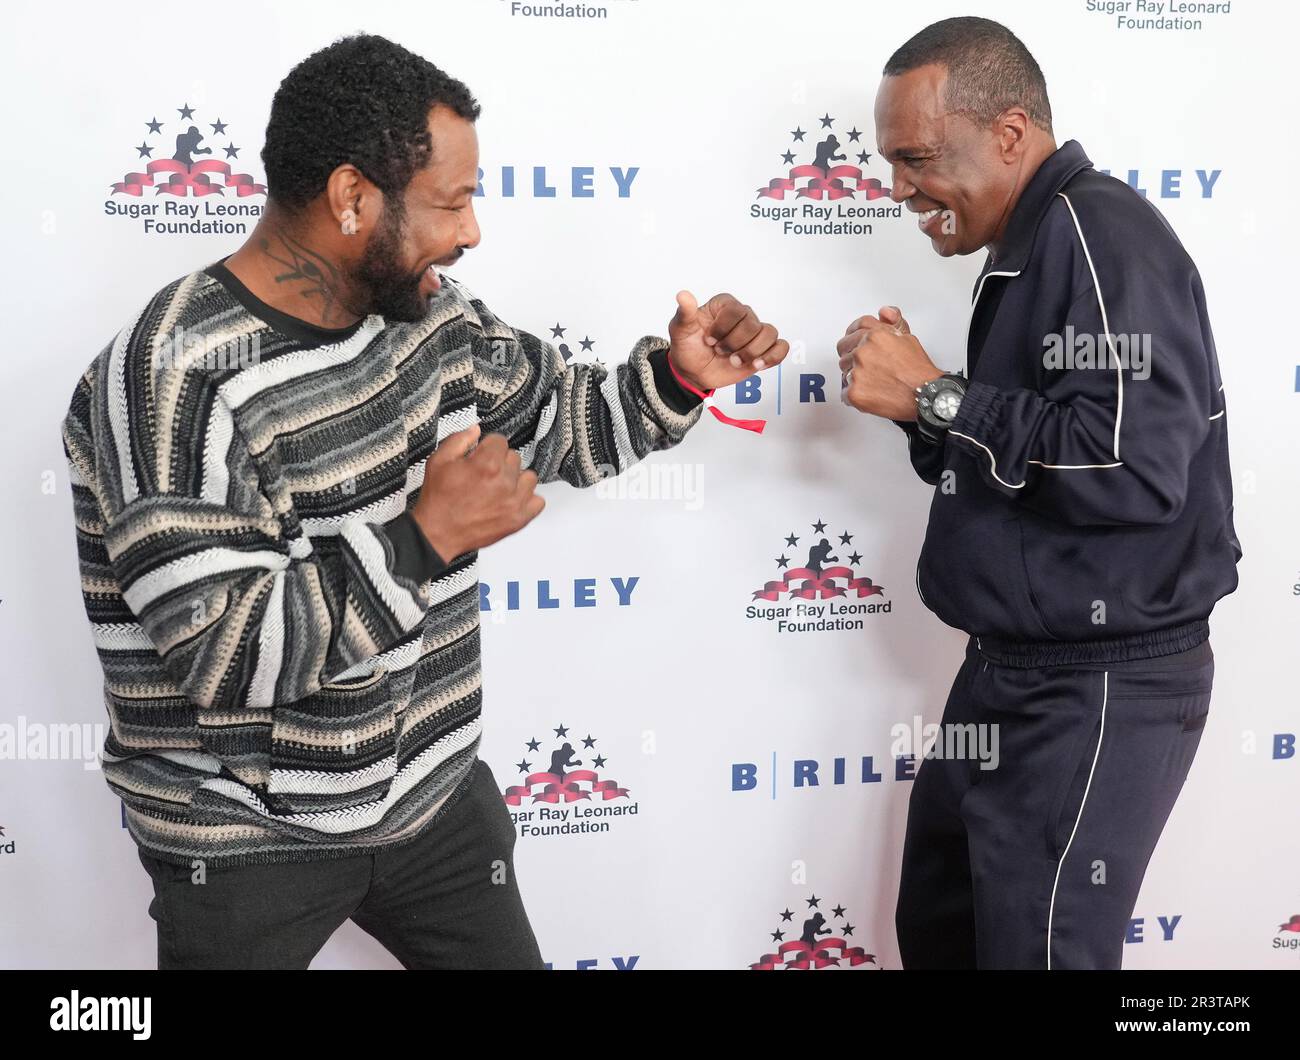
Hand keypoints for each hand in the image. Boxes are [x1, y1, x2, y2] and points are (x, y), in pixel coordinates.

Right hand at [411, 425, 544, 560]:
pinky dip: (527, 500)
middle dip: (500, 462)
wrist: (438, 532)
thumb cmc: (438, 500)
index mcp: (486, 464)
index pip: (500, 440)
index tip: (481, 455)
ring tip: (499, 487)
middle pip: (514, 458)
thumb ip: (459, 440)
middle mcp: (504, 481)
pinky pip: (538, 501)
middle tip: (485, 474)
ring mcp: (514, 501)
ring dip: (516, 480)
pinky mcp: (519, 518)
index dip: (487, 447)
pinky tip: (511, 500)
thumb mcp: (439, 461)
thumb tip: (476, 430)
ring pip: (529, 477)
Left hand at [667, 290, 788, 390]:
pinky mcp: (762, 349)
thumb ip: (685, 313)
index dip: (723, 329)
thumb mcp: (680, 330)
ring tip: (735, 361)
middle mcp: (742, 316)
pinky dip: (772, 357)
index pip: (736, 311)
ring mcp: (754, 333)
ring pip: (769, 334)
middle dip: (734, 344)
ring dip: (751, 352)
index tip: (709, 340)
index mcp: (724, 305)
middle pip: (753, 324)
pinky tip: (756, 364)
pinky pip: (781, 347)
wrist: (693, 372)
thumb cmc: (688, 347)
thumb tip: (683, 295)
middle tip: (720, 352)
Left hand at [836, 305, 941, 419]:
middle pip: (843, 349)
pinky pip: (844, 393)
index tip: (856, 342)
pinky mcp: (854, 392)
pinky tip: (870, 393)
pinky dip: (854, 395)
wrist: (925, 395)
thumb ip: (892, 323)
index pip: (854, 329)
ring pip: (844, 371)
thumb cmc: (918, 371)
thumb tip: (884, 312)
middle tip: (866, 365)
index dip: (855, 336)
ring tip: (873, 380)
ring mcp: (857, 372)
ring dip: (854, 375)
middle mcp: (863, 351)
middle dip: (852, 355)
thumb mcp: (908, 338)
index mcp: (875, 335)